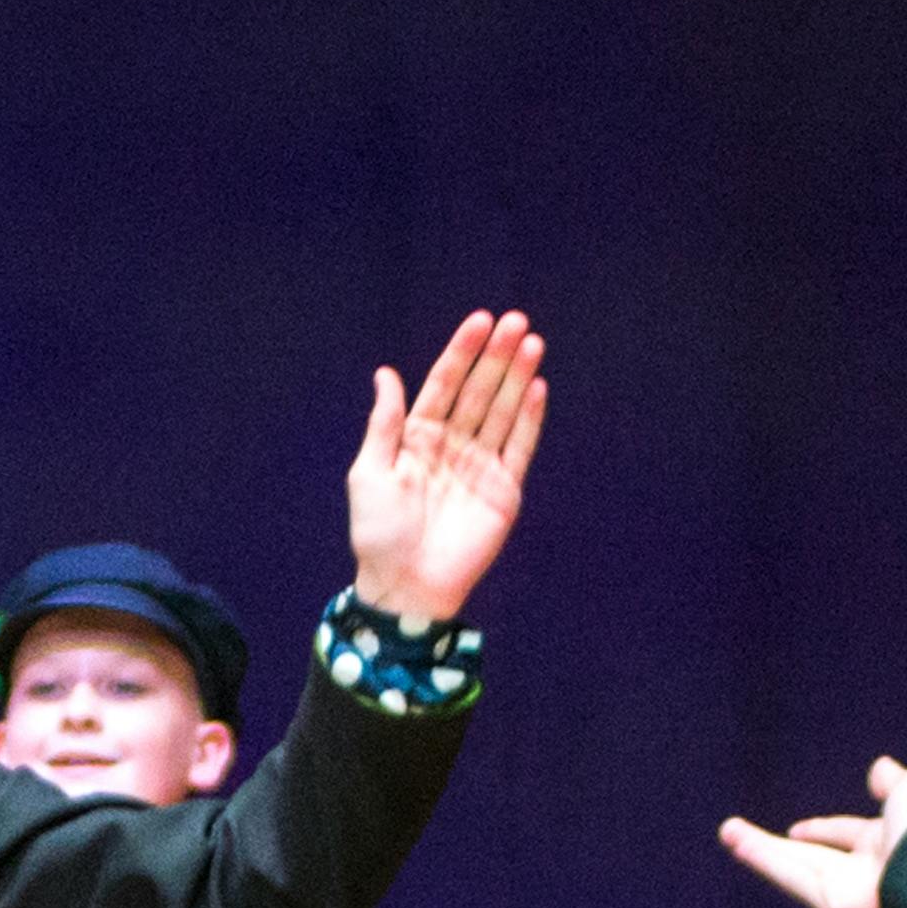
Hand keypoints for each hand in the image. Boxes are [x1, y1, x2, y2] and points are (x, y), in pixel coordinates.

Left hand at [343, 310, 546, 622]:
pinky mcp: (503, 490)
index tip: (480, 321)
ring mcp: (479, 466)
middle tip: (517, 322)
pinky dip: (529, 418)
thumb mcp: (369, 472)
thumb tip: (386, 373)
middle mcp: (451, 446)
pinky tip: (537, 387)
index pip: (444, 384)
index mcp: (417, 438)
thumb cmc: (378, 533)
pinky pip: (519, 447)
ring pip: (501, 411)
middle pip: (478, 391)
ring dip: (517, 377)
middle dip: (497, 356)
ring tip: (533, 343)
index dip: (462, 352)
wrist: (405, 586)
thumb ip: (385, 422)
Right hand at [718, 758, 906, 907]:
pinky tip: (742, 846)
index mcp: (882, 844)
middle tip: (736, 832)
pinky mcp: (832, 905)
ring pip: (793, 867)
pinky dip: (767, 861)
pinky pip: (794, 878)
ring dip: (759, 851)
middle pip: (807, 855)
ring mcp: (845, 889)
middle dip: (772, 844)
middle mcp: (861, 870)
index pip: (843, 834)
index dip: (819, 829)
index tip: (796, 828)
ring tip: (728, 833)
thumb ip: (894, 780)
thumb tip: (881, 766)